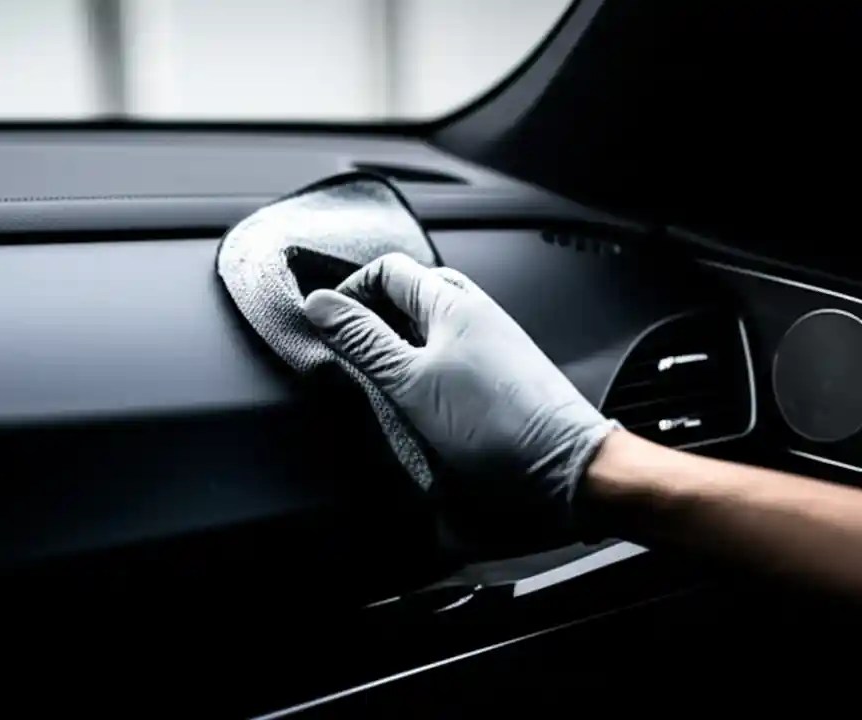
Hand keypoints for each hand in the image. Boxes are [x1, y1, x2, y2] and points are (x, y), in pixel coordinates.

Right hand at [303, 254, 617, 547]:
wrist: (564, 465)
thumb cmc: (493, 424)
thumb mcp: (409, 381)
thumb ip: (361, 340)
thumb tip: (318, 304)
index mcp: (451, 301)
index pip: (388, 269)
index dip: (351, 291)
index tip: (328, 326)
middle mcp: (474, 311)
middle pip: (409, 293)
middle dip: (373, 316)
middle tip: (349, 351)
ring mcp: (491, 340)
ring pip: (430, 325)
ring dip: (399, 344)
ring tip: (380, 378)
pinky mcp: (500, 371)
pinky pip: (451, 352)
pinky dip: (424, 365)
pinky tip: (418, 397)